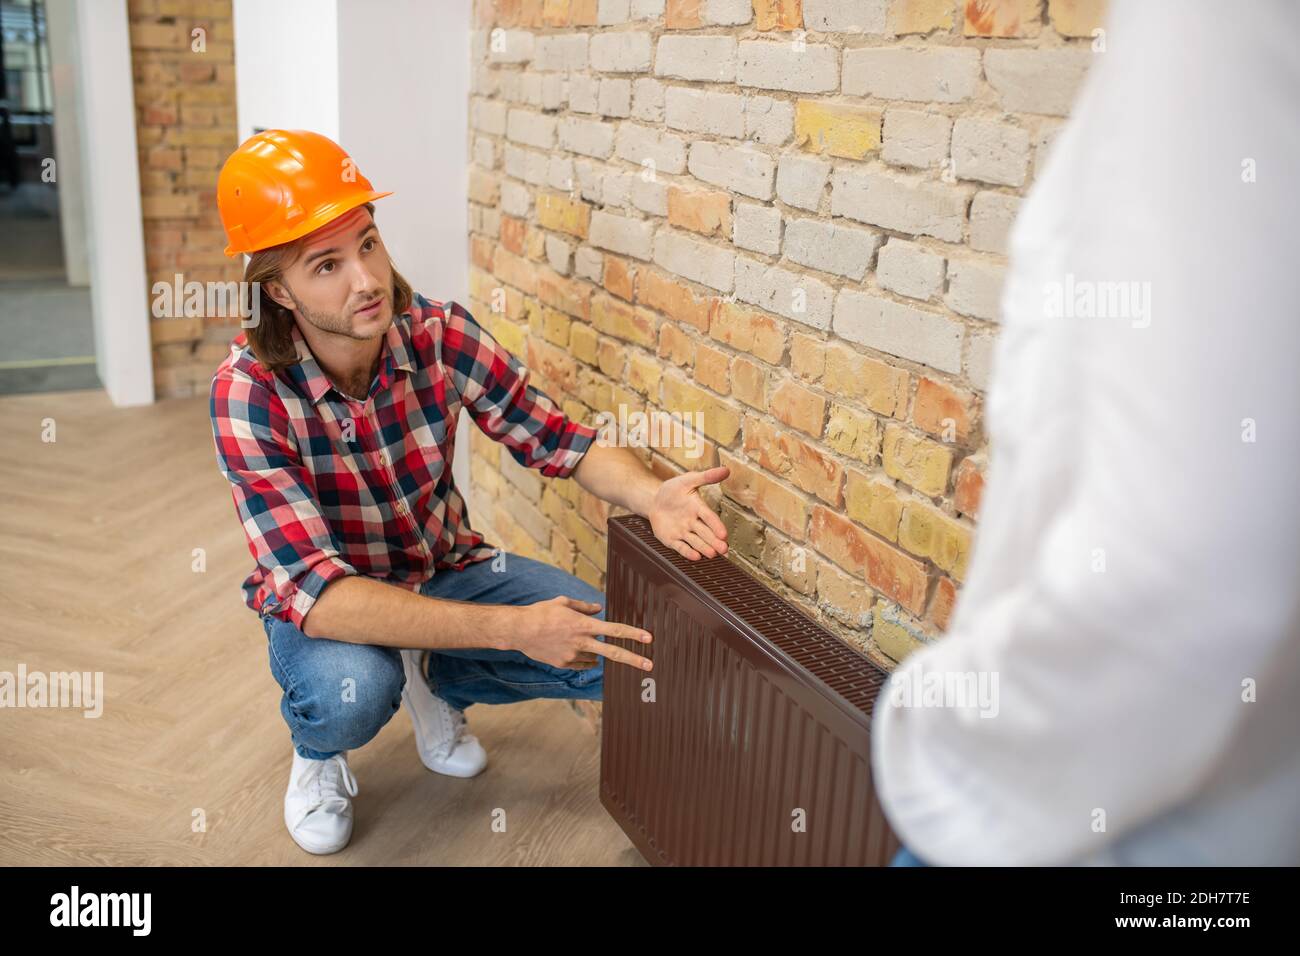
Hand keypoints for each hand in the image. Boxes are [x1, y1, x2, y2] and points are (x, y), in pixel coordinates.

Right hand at [511, 596, 653, 670]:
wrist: (519, 630)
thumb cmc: (541, 613)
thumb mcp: (564, 603)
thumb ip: (584, 607)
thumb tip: (599, 609)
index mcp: (584, 625)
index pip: (614, 630)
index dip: (633, 634)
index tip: (648, 639)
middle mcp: (581, 642)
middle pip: (613, 653)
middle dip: (633, 659)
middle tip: (650, 665)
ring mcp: (573, 656)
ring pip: (593, 657)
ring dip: (592, 651)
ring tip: (571, 639)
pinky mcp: (564, 664)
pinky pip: (580, 663)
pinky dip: (581, 657)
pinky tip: (567, 647)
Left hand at [648, 465, 730, 560]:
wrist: (654, 500)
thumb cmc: (673, 490)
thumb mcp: (688, 480)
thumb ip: (706, 477)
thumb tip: (725, 470)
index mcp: (699, 508)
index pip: (710, 517)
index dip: (717, 525)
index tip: (724, 533)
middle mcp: (693, 522)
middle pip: (706, 533)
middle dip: (715, 541)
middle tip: (724, 549)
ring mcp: (683, 532)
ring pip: (696, 541)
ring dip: (704, 548)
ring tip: (712, 554)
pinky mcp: (672, 540)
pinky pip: (681, 547)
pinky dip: (688, 552)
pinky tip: (695, 557)